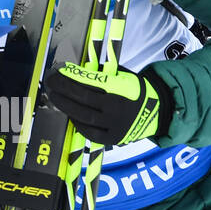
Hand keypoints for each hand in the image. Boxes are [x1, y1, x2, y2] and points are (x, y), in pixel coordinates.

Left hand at [47, 62, 172, 146]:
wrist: (160, 110)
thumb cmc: (136, 89)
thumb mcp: (123, 75)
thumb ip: (102, 74)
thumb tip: (75, 70)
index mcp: (120, 89)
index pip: (89, 82)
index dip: (70, 77)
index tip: (58, 71)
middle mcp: (117, 108)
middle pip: (82, 99)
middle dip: (63, 90)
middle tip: (51, 82)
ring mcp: (115, 125)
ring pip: (83, 117)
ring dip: (65, 106)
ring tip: (55, 97)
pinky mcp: (114, 138)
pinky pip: (90, 133)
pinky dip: (77, 124)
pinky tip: (69, 114)